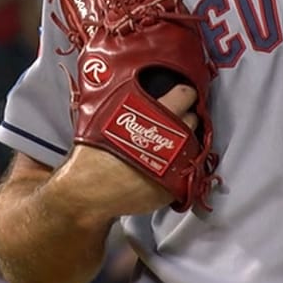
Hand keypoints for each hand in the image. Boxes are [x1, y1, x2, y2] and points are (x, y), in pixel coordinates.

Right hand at [50, 85, 198, 222]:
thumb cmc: (93, 154)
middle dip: (184, 119)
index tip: (183, 95)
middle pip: (192, 120)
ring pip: (193, 145)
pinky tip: (164, 166)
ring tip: (168, 144)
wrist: (89, 191)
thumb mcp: (105, 116)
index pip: (186, 95)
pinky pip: (186, 171)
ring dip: (184, 143)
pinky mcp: (174, 186)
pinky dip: (179, 167)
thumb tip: (134, 90)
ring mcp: (176, 163)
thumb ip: (128, 102)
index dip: (184, 94)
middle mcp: (172, 138)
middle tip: (171, 121)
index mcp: (157, 115)